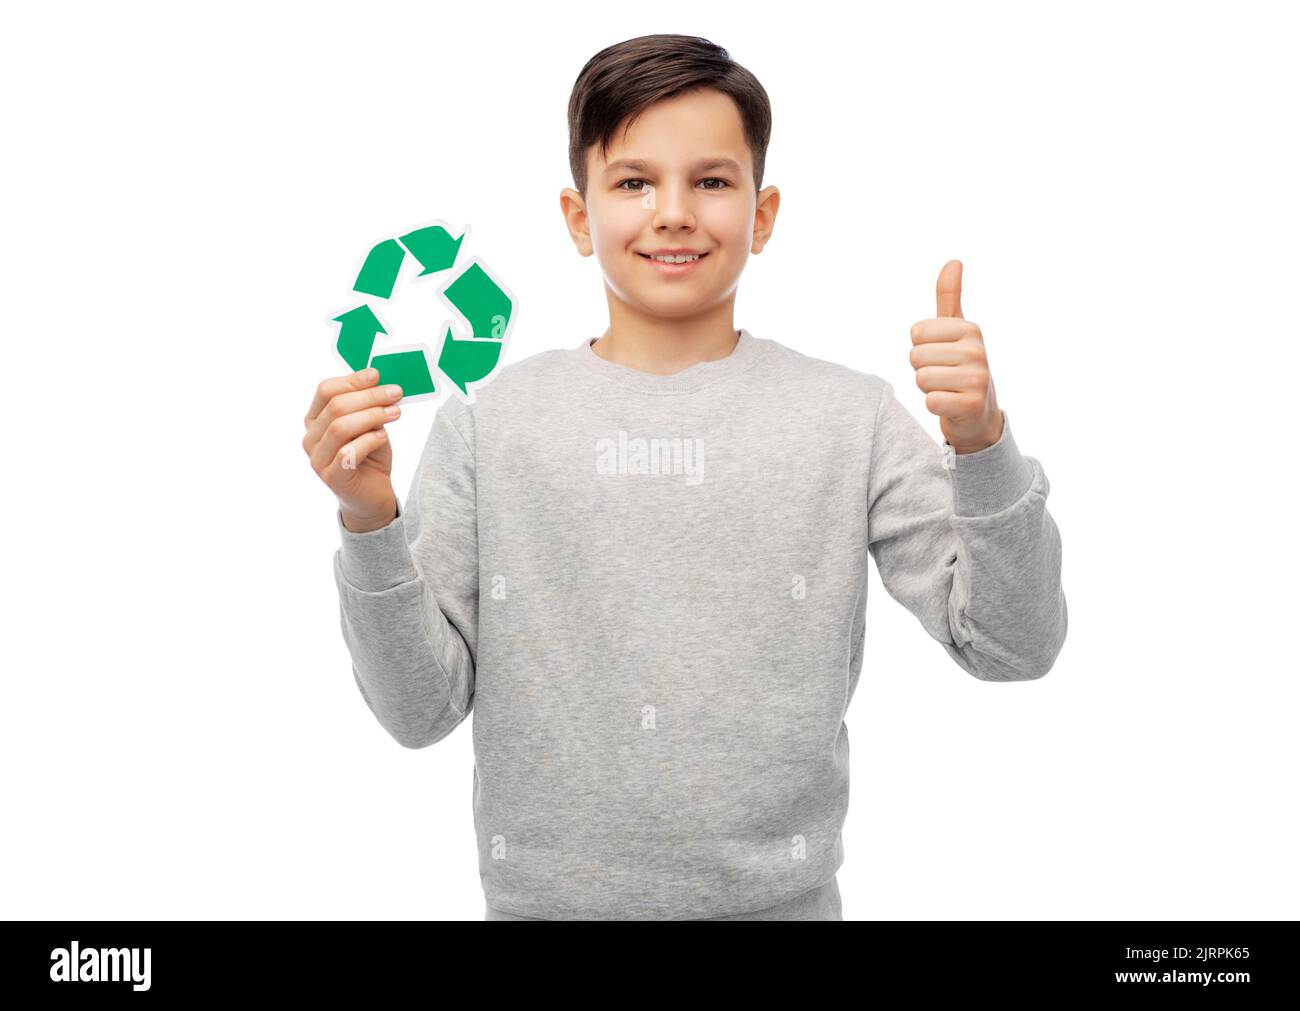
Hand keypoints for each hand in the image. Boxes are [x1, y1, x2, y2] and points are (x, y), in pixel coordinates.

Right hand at [303, 367, 402, 531]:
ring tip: (395, 413)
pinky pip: (347, 453)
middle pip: (336, 406)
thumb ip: (368, 406)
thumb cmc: (370, 456)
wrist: (372, 496)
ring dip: (372, 416)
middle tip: (395, 393)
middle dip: (369, 396)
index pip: (326, 390)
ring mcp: (317, 459)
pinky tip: (383, 437)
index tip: (377, 374)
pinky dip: (369, 441)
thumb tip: (379, 382)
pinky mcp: (331, 477)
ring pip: (340, 427)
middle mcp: (310, 438)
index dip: (352, 380)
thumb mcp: (370, 425)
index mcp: (315, 419)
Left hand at [908, 260, 1003, 453]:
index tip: (941, 355)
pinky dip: (935, 406)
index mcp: (970, 329)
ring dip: (929, 388)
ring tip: (948, 389)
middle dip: (923, 369)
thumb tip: (953, 261)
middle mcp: (977, 351)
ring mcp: (977, 379)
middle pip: (916, 356)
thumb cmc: (960, 367)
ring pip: (921, 379)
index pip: (916, 333)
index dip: (921, 348)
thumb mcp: (956, 330)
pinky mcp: (970, 405)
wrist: (979, 415)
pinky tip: (951, 404)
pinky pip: (930, 401)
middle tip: (944, 375)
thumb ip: (949, 298)